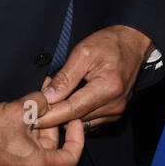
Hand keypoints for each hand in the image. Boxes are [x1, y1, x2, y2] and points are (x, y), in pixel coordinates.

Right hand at [0, 92, 83, 165]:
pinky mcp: (3, 165)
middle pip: (52, 147)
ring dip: (37, 124)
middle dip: (53, 123)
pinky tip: (18, 112)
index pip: (71, 158)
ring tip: (32, 101)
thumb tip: (47, 99)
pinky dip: (24, 131)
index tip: (74, 120)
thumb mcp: (18, 111)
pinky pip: (21, 148)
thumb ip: (40, 102)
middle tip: (50, 101)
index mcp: (38, 165)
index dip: (78, 137)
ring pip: (36, 146)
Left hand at [34, 25, 151, 130]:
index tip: (33, 118)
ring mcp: (116, 111)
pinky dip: (77, 113)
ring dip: (66, 113)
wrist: (132, 43)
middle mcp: (114, 105)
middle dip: (56, 111)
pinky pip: (89, 120)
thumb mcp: (83, 52)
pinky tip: (70, 98)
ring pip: (81, 122)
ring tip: (56, 93)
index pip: (73, 109)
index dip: (50, 115)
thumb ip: (65, 77)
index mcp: (108, 88)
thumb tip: (48, 97)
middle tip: (42, 95)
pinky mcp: (115, 114)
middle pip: (76, 118)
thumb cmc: (108, 44)